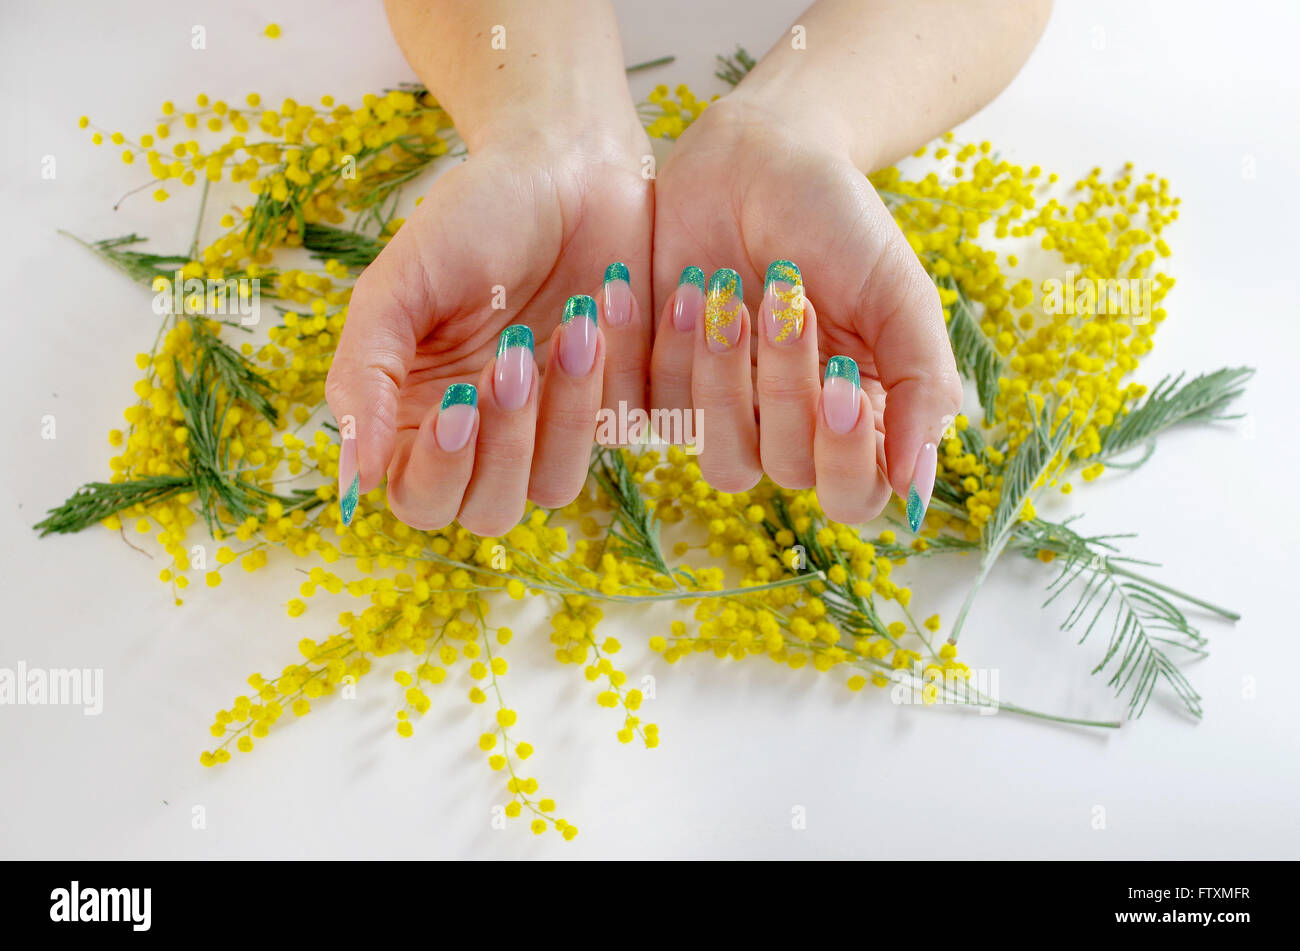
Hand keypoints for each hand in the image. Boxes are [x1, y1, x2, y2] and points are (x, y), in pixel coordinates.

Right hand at [326, 121, 652, 534]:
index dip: (437, 470)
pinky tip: (609, 300)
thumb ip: (363, 377)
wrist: (569, 163)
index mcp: (418, 414)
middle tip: (513, 358)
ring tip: (574, 325)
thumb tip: (351, 482)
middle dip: (503, 444)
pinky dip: (612, 372)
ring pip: (556, 486)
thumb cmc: (473, 218)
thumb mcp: (397, 286)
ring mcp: (553, 426)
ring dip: (564, 414)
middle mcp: (485, 435)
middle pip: (487, 511)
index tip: (459, 401)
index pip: (417, 497)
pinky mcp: (616, 404)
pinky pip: (618, 433)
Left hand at [648, 96, 961, 525]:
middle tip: (785, 300)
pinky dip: (659, 350)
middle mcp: (792, 427)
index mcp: (859, 415)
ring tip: (719, 287)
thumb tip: (917, 485)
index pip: (855, 492)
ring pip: (721, 456)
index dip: (846, 457)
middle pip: (788, 470)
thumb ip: (922, 380)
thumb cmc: (836, 221)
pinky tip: (671, 286)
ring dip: (719, 375)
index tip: (843, 385)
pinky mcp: (662, 386)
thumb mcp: (897, 290)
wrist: (752, 156)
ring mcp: (724, 412)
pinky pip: (653, 412)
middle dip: (784, 385)